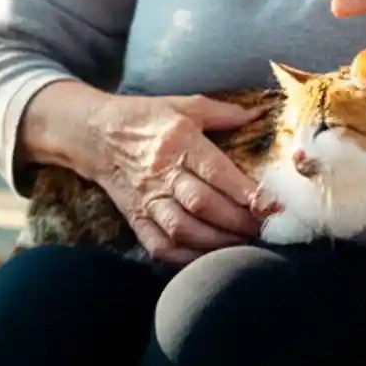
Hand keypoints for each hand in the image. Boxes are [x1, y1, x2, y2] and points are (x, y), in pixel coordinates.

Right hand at [89, 94, 267, 264]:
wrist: (95, 134)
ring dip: (217, 242)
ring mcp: (147, 199)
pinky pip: (159, 246)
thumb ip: (223, 112)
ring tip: (244, 244)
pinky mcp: (135, 218)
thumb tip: (259, 114)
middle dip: (239, 221)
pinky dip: (185, 258)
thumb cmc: (146, 118)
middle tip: (266, 229)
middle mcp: (162, 172)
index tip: (270, 204)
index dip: (244, 191)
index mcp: (178, 141)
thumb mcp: (184, 105)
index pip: (215, 171)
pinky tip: (208, 259)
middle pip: (203, 204)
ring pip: (183, 229)